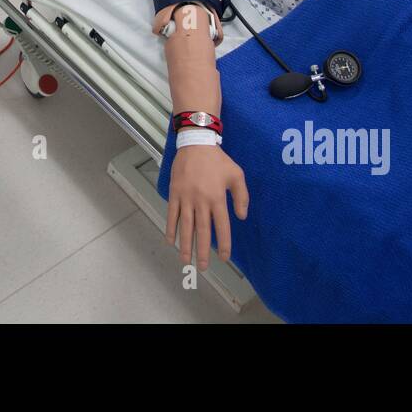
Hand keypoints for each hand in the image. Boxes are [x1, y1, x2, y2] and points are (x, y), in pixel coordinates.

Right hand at [166, 144, 248, 269]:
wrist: (195, 143)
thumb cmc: (217, 160)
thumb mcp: (236, 175)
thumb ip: (241, 196)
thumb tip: (241, 217)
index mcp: (217, 198)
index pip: (221, 226)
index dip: (223, 243)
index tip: (224, 258)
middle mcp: (201, 201)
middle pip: (202, 231)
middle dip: (202, 251)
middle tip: (203, 268)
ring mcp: (186, 198)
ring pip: (185, 226)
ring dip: (185, 245)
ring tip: (185, 261)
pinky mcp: (175, 194)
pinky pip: (172, 215)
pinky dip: (170, 229)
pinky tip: (170, 241)